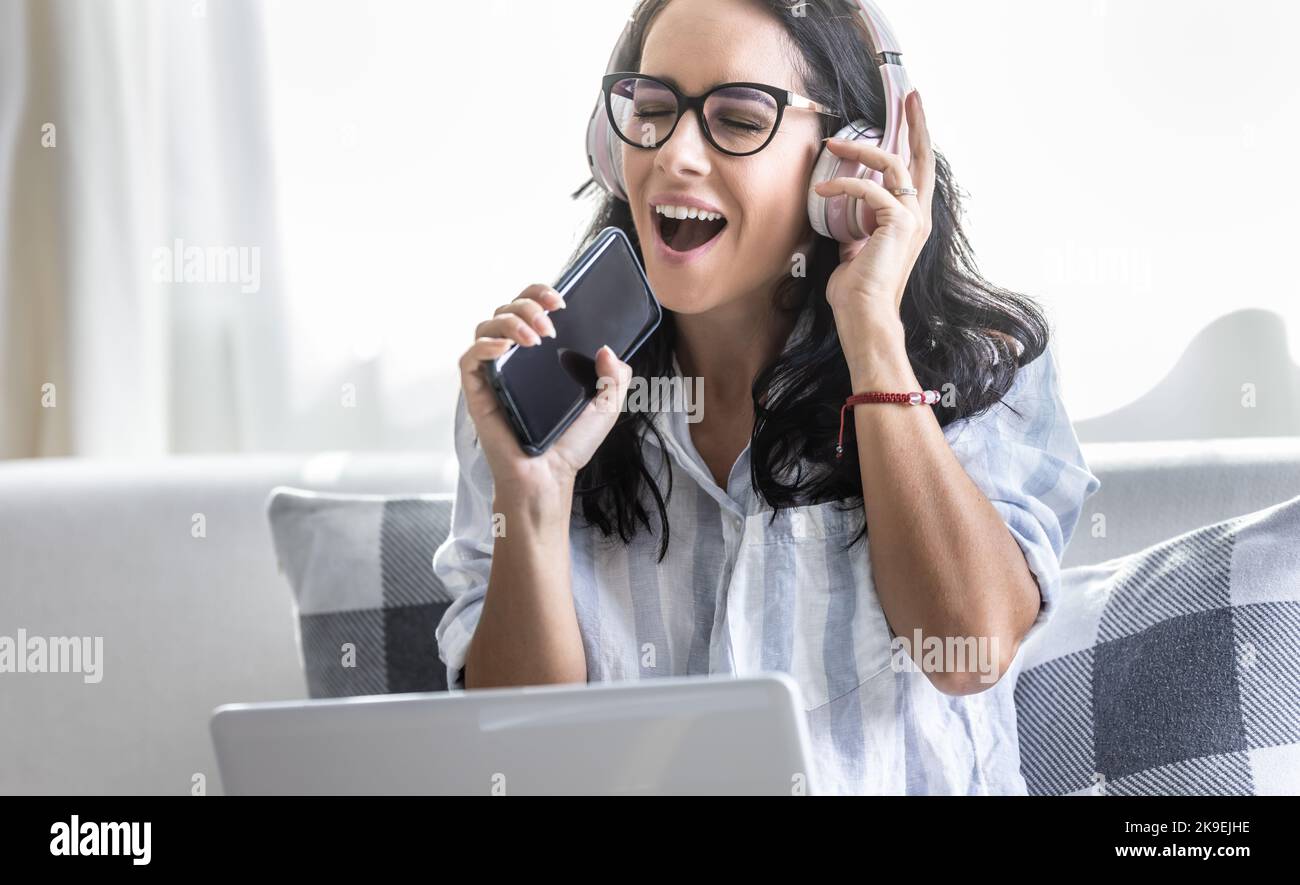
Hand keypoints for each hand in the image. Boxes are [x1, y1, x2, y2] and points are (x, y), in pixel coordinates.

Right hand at [457, 284, 633, 501]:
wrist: (550, 478)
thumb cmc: (571, 445)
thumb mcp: (606, 406)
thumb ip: (615, 376)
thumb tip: (608, 349)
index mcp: (540, 355)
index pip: (530, 309)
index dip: (539, 294)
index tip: (560, 302)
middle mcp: (514, 359)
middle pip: (506, 309)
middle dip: (527, 306)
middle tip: (550, 326)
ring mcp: (494, 374)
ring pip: (485, 326)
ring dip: (509, 321)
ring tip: (533, 337)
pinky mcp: (478, 392)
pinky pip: (468, 358)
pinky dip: (484, 345)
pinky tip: (504, 348)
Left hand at [812, 89, 935, 318]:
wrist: (864, 314)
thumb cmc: (856, 290)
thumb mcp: (853, 250)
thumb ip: (855, 228)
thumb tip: (840, 215)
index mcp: (911, 220)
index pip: (917, 172)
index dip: (916, 140)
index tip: (911, 112)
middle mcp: (918, 215)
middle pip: (923, 157)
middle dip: (917, 123)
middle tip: (910, 94)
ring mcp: (912, 218)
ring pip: (894, 164)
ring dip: (862, 149)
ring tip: (833, 143)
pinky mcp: (898, 222)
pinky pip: (869, 189)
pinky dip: (844, 183)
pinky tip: (823, 186)